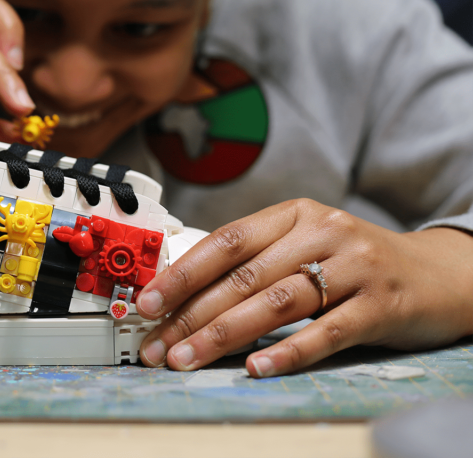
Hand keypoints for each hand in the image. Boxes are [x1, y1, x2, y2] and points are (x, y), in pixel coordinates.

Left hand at [136, 199, 472, 376]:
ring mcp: (354, 268)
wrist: (438, 272)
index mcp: (294, 215)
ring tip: (187, 359)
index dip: (182, 272)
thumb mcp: (305, 245)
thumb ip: (256, 260)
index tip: (146, 302)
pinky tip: (256, 367)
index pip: (225, 241)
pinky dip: (289, 351)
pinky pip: (328, 331)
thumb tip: (183, 290)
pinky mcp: (381, 305)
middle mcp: (322, 233)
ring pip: (277, 302)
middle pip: (243, 277)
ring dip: (224, 334)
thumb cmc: (354, 262)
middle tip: (157, 345)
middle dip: (191, 314)